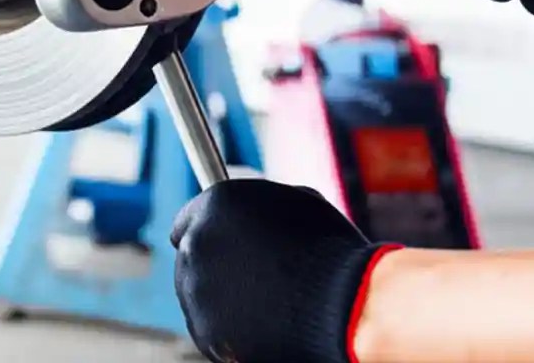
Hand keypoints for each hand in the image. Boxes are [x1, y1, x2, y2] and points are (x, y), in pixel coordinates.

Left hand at [171, 179, 399, 362]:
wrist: (345, 304)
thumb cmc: (331, 251)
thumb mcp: (299, 204)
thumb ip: (261, 207)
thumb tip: (254, 213)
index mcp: (216, 203)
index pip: (188, 221)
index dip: (208, 236)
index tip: (220, 249)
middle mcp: (197, 242)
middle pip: (191, 259)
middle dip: (215, 268)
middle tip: (248, 279)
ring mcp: (196, 288)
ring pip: (197, 296)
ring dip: (220, 299)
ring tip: (264, 303)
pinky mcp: (204, 329)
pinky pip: (208, 329)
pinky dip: (227, 331)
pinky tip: (261, 324)